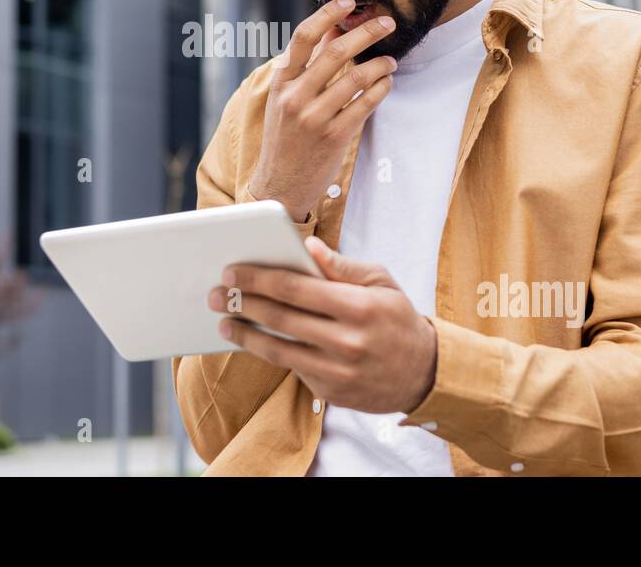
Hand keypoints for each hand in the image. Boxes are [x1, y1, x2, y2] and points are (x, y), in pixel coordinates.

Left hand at [209, 237, 437, 414]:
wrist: (424, 373)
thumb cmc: (396, 318)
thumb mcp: (379, 282)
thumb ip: (340, 266)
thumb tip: (306, 247)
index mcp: (358, 307)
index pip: (296, 289)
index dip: (259, 279)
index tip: (233, 271)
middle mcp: (346, 341)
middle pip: (280, 318)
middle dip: (242, 303)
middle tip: (216, 294)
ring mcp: (337, 371)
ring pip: (278, 349)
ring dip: (245, 335)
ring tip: (224, 321)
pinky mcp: (331, 392)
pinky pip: (292, 368)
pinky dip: (269, 352)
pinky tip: (253, 339)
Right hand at [246, 0, 397, 222]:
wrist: (280, 185)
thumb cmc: (285, 137)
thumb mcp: (285, 98)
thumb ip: (307, 66)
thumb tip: (331, 30)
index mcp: (281, 82)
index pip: (304, 37)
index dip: (328, 14)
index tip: (348, 1)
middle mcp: (295, 96)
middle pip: (336, 51)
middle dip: (367, 31)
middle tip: (387, 22)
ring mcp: (315, 117)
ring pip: (357, 77)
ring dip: (381, 63)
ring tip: (391, 60)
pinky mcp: (334, 136)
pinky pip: (366, 104)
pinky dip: (381, 89)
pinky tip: (387, 83)